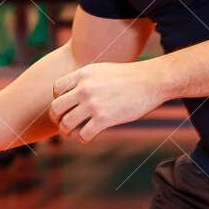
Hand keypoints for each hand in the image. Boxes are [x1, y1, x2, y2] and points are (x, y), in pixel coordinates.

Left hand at [49, 62, 165, 141]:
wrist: (151, 81)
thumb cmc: (129, 77)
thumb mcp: (102, 70)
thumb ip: (86, 79)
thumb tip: (75, 92)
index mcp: (83, 74)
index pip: (56, 89)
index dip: (58, 99)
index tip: (66, 106)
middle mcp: (84, 88)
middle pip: (56, 108)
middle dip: (56, 118)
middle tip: (62, 123)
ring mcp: (93, 104)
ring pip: (66, 124)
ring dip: (66, 132)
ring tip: (71, 134)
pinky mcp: (104, 119)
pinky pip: (83, 134)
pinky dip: (83, 138)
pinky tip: (88, 137)